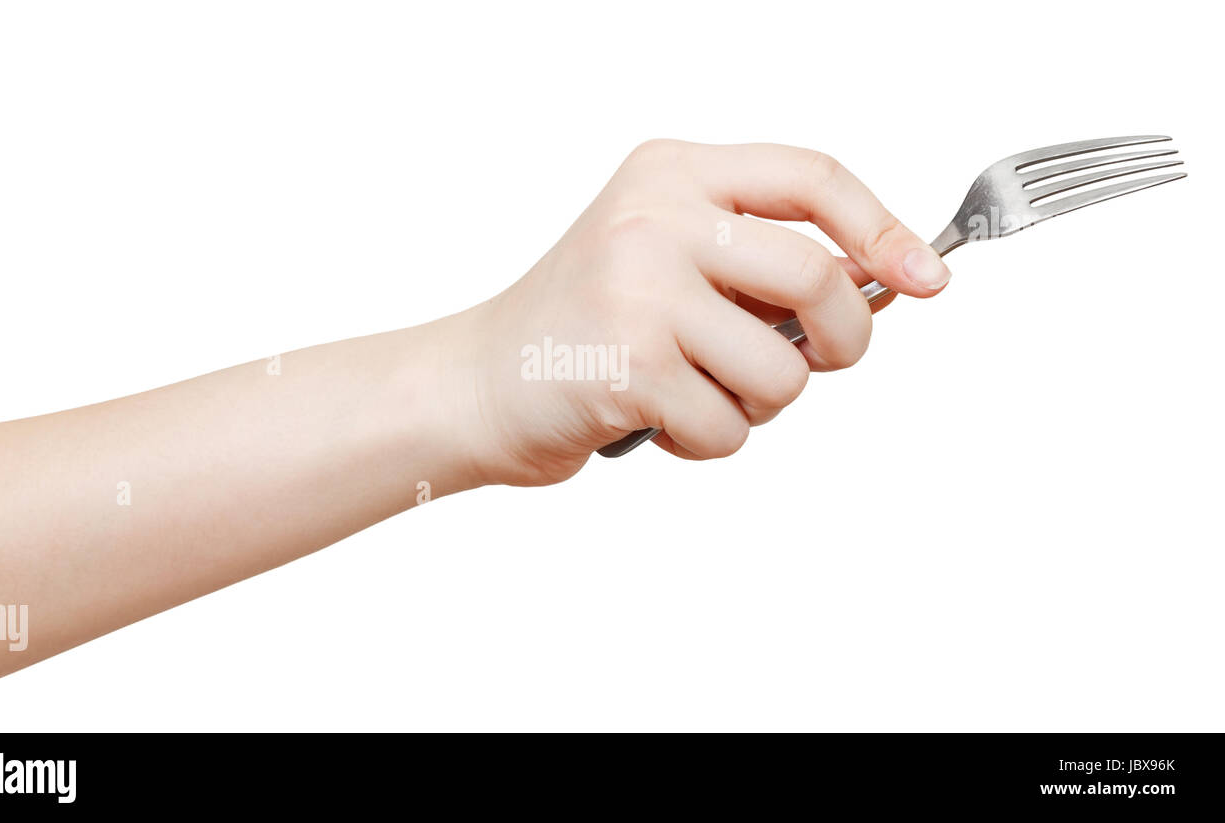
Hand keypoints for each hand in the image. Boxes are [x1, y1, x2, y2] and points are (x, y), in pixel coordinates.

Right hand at [460, 139, 951, 485]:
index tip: (928, 275)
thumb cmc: (583, 327)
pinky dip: (708, 441)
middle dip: (844, 340)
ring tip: (700, 394)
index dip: (884, 228)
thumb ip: (754, 259)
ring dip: (759, 406)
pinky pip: (729, 428)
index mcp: (673, 174)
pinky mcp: (629, 364)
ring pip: (784, 372)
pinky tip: (657, 420)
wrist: (476, 382)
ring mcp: (638, 288)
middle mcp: (655, 216)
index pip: (811, 176)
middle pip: (817, 276)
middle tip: (818, 362)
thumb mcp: (662, 254)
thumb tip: (882, 284)